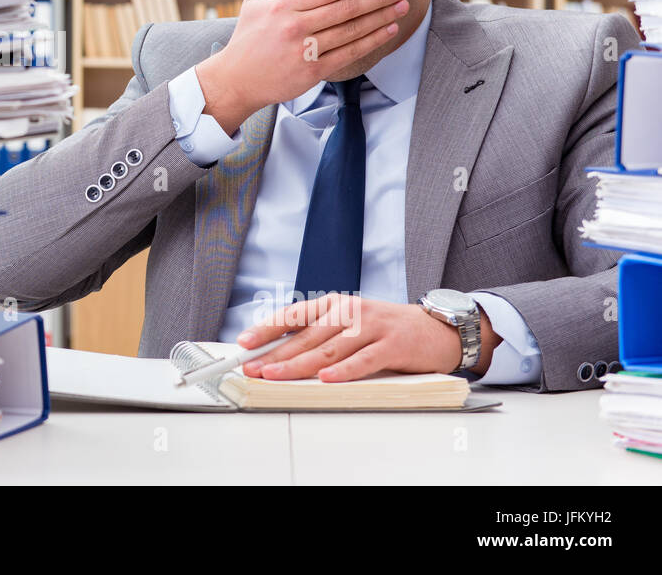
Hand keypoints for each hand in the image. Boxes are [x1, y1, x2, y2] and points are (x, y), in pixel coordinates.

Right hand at [194, 0, 408, 132]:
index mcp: (282, 6)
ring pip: (351, 30)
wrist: (237, 79)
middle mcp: (295, 27)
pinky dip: (371, 41)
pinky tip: (387, 30)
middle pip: (344, 8)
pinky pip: (349, 53)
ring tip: (400, 6)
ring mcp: (305, 50)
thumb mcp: (253, 1)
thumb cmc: (248, 38)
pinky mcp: (313, 71)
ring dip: (380, 17)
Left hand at [234, 294, 496, 381]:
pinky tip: (326, 378)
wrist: (438, 329)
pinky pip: (363, 360)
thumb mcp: (351, 323)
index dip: (267, 329)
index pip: (294, 315)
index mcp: (335, 304)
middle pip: (306, 336)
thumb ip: (321, 334)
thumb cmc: (388, 330)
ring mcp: (371, 327)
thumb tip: (279, 353)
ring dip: (299, 365)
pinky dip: (343, 370)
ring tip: (276, 375)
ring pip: (328, 348)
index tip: (244, 343)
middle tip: (252, 368)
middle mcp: (350, 312)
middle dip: (275, 353)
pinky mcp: (392, 345)